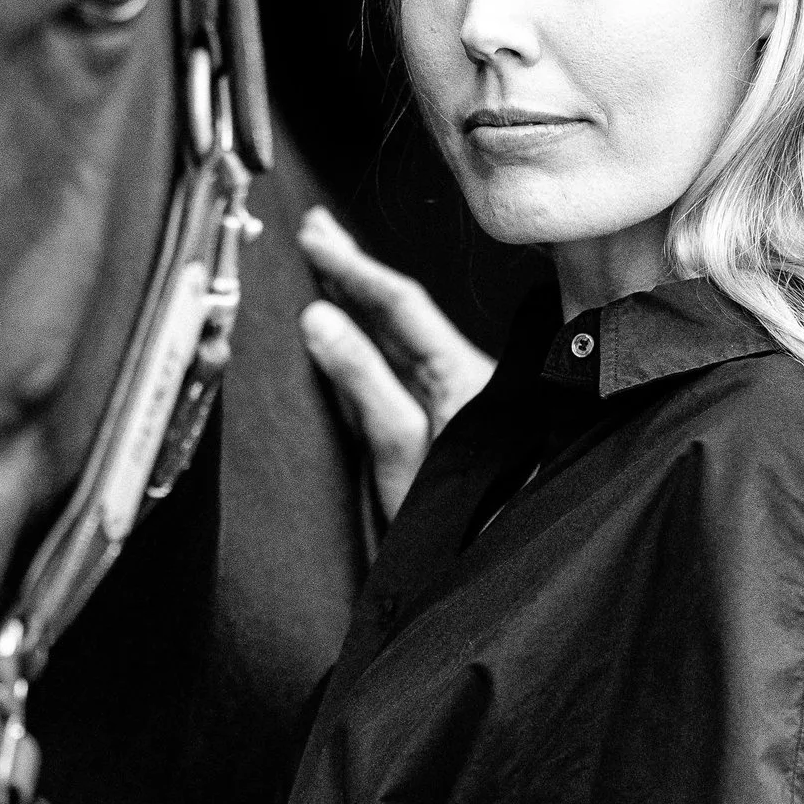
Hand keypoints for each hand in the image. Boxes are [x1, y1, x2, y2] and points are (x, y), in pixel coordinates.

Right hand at [298, 208, 494, 527]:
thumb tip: (318, 318)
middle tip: (313, 227)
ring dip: (356, 301)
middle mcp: (457, 381)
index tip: (314, 238)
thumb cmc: (457, 521)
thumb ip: (364, 384)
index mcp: (460, 376)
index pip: (401, 307)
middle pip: (400, 314)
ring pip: (395, 340)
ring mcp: (444, 407)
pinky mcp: (430, 433)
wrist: (490, 576)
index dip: (355, 270)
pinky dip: (362, 342)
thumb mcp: (403, 451)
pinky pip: (391, 372)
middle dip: (354, 271)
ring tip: (323, 261)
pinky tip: (343, 331)